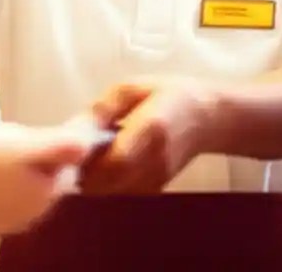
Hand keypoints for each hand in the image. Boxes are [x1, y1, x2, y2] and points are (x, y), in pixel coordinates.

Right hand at [0, 123, 90, 240]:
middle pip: (41, 175)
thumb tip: (91, 144)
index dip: (57, 139)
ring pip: (12, 183)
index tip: (36, 120)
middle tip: (2, 129)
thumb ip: (55, 145)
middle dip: (30, 151)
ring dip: (5, 162)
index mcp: (42, 197)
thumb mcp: (12, 142)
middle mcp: (24, 216)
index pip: (69, 164)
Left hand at [79, 77, 219, 194]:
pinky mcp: (160, 186)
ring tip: (91, 158)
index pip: (116, 160)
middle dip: (86, 174)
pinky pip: (126, 192)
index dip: (89, 161)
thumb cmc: (168, 94)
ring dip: (96, 181)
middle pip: (112, 181)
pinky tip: (108, 164)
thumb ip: (102, 108)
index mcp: (151, 128)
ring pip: (116, 191)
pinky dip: (110, 184)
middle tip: (75, 156)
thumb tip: (75, 128)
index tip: (73, 150)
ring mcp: (160, 176)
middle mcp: (157, 158)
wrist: (209, 117)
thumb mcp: (131, 88)